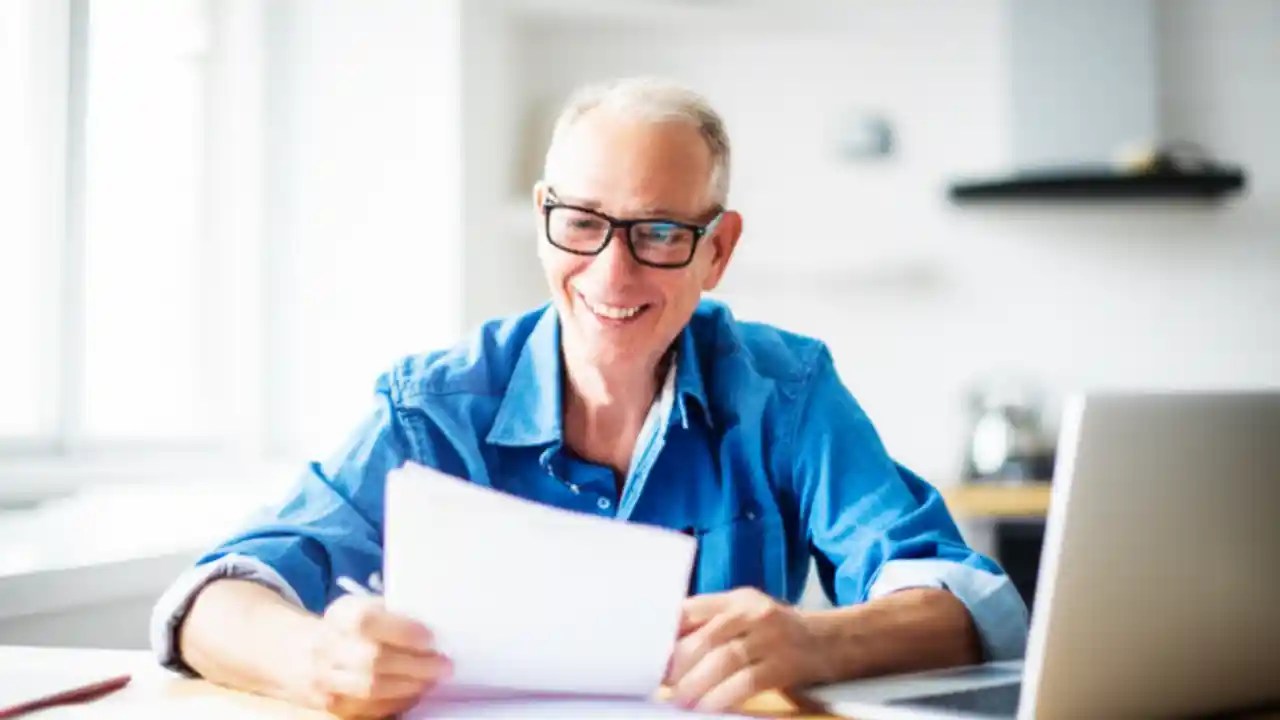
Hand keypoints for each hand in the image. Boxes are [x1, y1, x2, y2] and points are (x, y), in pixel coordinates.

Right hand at [303, 594, 451, 718]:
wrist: (305, 654)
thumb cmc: (352, 629)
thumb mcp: (368, 608)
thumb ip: (396, 614)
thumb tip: (437, 628)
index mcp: (340, 615)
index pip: (367, 622)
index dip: (402, 631)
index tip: (431, 639)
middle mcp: (326, 647)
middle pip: (372, 661)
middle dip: (415, 665)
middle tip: (444, 666)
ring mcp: (324, 679)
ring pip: (370, 690)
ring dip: (409, 686)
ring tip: (431, 680)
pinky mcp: (329, 705)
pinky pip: (367, 709)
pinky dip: (396, 703)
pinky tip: (413, 693)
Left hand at [665, 588, 827, 711]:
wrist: (833, 641)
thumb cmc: (778, 633)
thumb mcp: (747, 616)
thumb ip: (711, 625)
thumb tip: (666, 653)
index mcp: (736, 599)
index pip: (691, 610)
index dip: (666, 635)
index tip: (648, 657)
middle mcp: (752, 612)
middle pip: (705, 638)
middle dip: (679, 666)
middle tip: (663, 686)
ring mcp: (771, 637)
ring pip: (724, 660)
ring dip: (697, 685)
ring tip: (680, 702)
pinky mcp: (785, 664)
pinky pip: (747, 682)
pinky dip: (723, 696)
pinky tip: (709, 708)